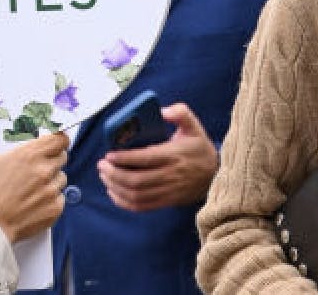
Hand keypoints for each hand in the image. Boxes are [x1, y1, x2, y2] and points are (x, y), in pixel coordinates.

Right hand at [0, 132, 68, 242]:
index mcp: (30, 155)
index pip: (60, 139)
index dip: (59, 139)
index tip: (55, 142)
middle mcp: (45, 170)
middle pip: (62, 157)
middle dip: (54, 159)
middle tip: (41, 165)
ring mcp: (52, 190)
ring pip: (61, 178)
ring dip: (52, 180)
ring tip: (36, 186)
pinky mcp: (55, 207)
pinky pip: (60, 198)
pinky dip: (52, 199)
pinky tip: (37, 202)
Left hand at [97, 101, 218, 211]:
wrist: (215, 175)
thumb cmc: (200, 149)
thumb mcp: (194, 127)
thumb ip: (180, 113)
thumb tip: (161, 111)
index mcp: (174, 155)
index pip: (145, 158)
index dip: (124, 158)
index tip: (109, 154)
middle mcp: (170, 174)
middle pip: (136, 180)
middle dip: (114, 174)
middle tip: (102, 165)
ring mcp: (168, 191)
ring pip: (135, 194)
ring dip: (115, 187)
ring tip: (105, 176)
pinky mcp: (165, 201)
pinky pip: (140, 206)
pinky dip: (123, 201)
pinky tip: (113, 192)